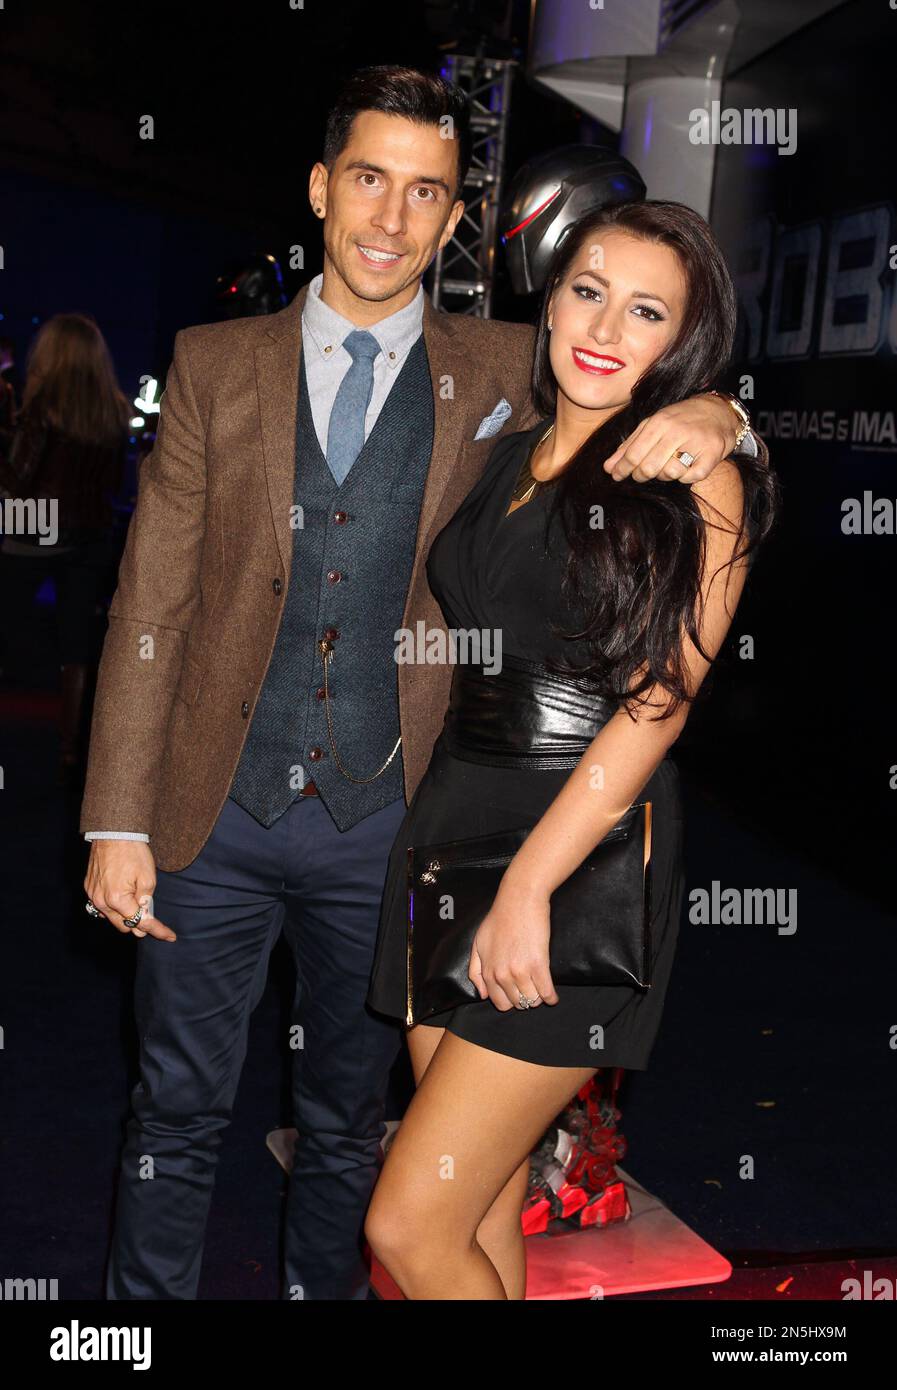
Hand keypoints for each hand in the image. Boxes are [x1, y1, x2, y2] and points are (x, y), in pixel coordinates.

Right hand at [83, 840, 175, 940]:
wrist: (113, 832)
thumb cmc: (133, 853)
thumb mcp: (148, 878)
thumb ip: (146, 902)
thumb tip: (144, 918)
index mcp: (117, 900)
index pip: (140, 922)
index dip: (157, 930)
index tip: (170, 936)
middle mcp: (101, 901)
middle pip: (123, 925)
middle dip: (138, 922)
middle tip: (151, 913)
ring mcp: (92, 895)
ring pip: (112, 917)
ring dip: (125, 915)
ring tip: (136, 899)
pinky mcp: (89, 887)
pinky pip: (103, 906)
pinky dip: (114, 905)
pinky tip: (124, 895)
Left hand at [468, 877, 558, 1011]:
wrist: (519, 900)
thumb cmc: (499, 918)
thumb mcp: (478, 943)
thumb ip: (476, 971)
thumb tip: (483, 995)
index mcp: (487, 971)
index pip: (499, 1002)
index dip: (510, 999)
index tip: (517, 993)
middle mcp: (501, 975)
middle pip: (517, 1004)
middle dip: (524, 999)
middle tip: (530, 987)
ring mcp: (520, 971)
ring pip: (533, 1000)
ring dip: (538, 997)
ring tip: (541, 987)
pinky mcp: (538, 965)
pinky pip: (547, 993)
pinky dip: (551, 997)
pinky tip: (552, 995)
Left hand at [603, 393, 738, 483]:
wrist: (719, 411)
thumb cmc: (680, 419)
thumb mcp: (653, 424)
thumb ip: (630, 445)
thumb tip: (608, 467)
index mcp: (659, 422)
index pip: (634, 454)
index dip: (622, 469)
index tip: (616, 476)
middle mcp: (677, 431)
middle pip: (649, 467)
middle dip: (641, 475)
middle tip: (643, 473)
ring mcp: (695, 442)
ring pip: (669, 474)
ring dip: (665, 475)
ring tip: (669, 464)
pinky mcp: (712, 454)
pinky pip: (690, 477)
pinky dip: (686, 477)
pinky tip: (687, 466)